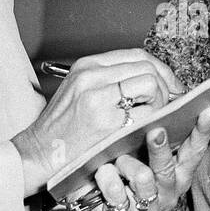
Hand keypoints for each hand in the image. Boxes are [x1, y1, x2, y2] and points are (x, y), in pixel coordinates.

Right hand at [12, 50, 183, 195]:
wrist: (37, 154)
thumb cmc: (60, 129)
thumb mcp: (78, 93)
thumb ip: (109, 81)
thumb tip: (150, 81)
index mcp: (87, 66)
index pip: (136, 55)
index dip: (160, 69)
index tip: (170, 85)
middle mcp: (92, 75)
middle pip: (148, 67)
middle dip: (168, 84)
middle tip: (173, 103)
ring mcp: (98, 97)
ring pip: (150, 83)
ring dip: (162, 101)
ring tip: (158, 117)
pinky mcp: (105, 121)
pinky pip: (145, 111)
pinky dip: (155, 119)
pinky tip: (150, 129)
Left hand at [72, 105, 209, 210]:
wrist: (92, 199)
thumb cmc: (121, 166)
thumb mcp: (139, 145)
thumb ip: (157, 127)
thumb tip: (168, 96)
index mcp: (178, 169)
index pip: (194, 148)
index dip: (203, 130)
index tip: (209, 108)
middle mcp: (170, 189)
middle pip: (168, 167)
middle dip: (160, 149)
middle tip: (154, 131)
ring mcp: (152, 206)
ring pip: (143, 177)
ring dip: (124, 163)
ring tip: (113, 158)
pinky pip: (116, 192)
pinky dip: (106, 178)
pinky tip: (101, 173)